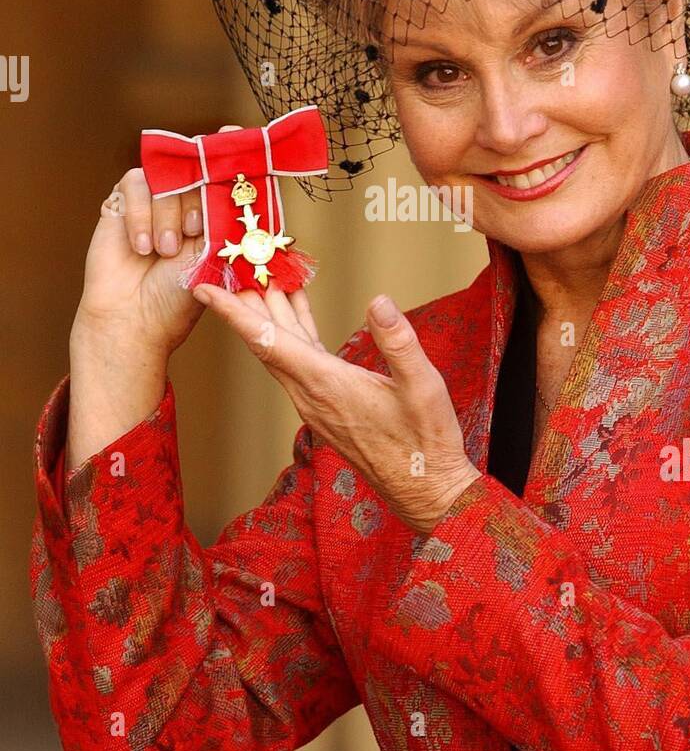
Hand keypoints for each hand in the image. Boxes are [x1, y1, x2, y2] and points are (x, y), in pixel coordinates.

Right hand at [72, 124, 243, 358]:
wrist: (134, 320)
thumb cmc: (178, 297)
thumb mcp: (216, 254)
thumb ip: (230, 215)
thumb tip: (251, 182)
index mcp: (217, 214)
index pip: (228, 169)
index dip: (233, 150)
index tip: (234, 134)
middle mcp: (189, 201)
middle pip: (198, 164)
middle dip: (200, 192)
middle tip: (196, 228)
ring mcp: (156, 200)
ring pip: (168, 175)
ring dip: (169, 214)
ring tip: (166, 251)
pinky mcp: (124, 202)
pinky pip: (137, 183)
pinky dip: (142, 214)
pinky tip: (142, 247)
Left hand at [191, 281, 481, 534]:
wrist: (425, 488)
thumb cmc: (425, 442)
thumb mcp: (423, 387)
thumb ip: (399, 342)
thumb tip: (379, 302)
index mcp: (325, 384)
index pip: (267, 341)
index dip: (232, 313)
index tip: (203, 290)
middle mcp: (310, 393)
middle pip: (265, 341)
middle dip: (247, 300)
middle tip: (234, 262)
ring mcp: (316, 401)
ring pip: (280, 350)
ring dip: (269, 313)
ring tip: (262, 274)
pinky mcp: (327, 404)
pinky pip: (299, 359)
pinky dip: (293, 330)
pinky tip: (297, 311)